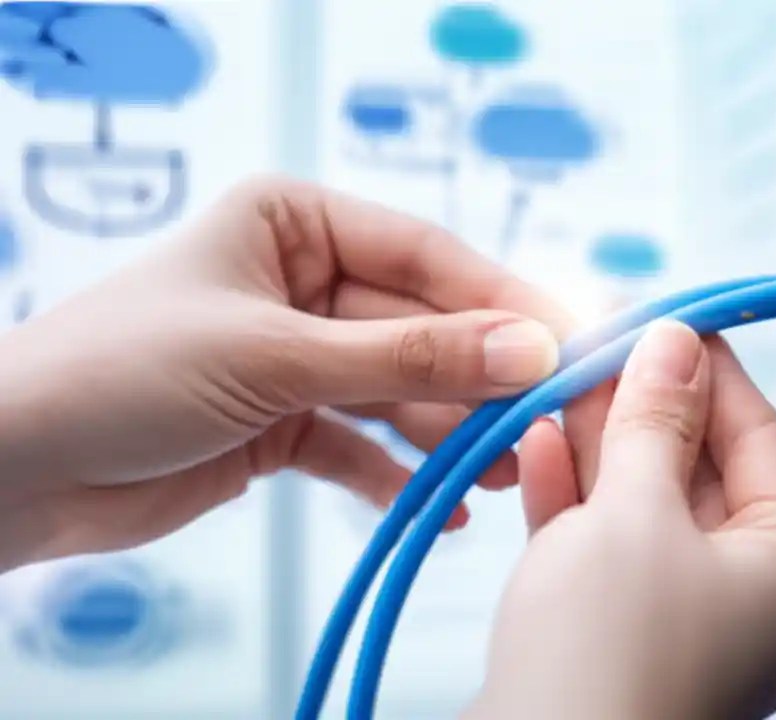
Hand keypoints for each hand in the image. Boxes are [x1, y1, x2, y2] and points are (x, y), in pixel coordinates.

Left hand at [0, 176, 569, 570]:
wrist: (16, 469)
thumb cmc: (126, 373)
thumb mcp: (277, 356)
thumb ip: (408, 356)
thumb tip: (528, 349)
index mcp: (296, 222)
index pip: (425, 256)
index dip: (500, 303)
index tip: (567, 346)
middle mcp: (304, 280)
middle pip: (421, 327)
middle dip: (479, 380)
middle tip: (547, 423)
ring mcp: (298, 353)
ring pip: (400, 388)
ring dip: (450, 432)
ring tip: (508, 473)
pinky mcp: (285, 420)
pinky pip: (363, 443)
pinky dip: (400, 474)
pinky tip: (446, 506)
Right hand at [468, 322, 775, 719]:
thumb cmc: (611, 667)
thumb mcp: (638, 515)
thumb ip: (656, 422)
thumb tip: (676, 345)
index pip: (765, 445)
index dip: (716, 376)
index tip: (675, 322)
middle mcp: (745, 603)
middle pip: (700, 472)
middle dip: (647, 406)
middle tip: (603, 344)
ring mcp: (675, 624)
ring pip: (643, 508)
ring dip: (602, 446)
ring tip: (562, 383)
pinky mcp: (611, 640)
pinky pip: (600, 551)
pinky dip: (571, 500)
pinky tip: (540, 448)